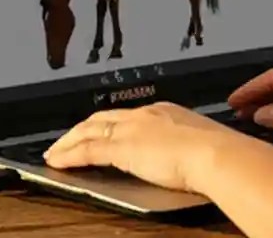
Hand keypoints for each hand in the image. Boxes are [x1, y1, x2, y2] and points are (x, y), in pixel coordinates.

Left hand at [43, 101, 233, 191]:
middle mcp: (144, 115)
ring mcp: (131, 129)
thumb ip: (187, 146)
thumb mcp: (200, 143)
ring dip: (68, 142)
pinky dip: (68, 155)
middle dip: (82, 128)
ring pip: (88, 131)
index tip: (100, 131)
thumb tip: (189, 156)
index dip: (108, 123)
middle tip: (66, 140)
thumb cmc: (217, 152)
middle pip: (102, 118)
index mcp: (165, 111)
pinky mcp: (121, 148)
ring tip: (55, 152)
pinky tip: (57, 161)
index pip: (127, 115)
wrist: (215, 153)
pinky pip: (86, 150)